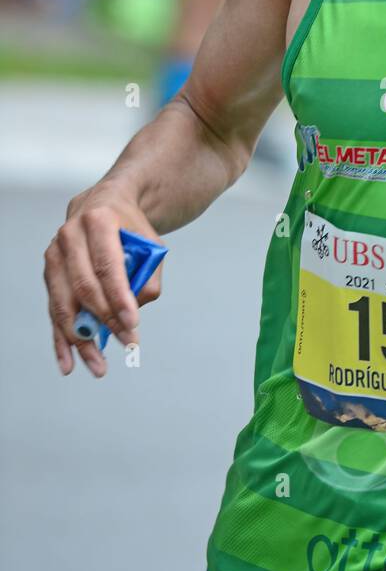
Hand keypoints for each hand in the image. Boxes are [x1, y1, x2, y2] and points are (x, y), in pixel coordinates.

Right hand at [43, 187, 164, 377]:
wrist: (105, 203)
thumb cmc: (131, 226)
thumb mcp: (151, 243)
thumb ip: (148, 278)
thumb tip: (131, 317)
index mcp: (98, 220)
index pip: (107, 265)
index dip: (119, 298)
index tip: (132, 325)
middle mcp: (70, 235)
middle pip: (84, 287)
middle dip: (106, 320)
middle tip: (129, 344)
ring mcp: (55, 255)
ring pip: (65, 304)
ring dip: (82, 338)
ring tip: (99, 366)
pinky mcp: (50, 273)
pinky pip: (54, 310)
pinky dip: (61, 339)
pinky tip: (69, 363)